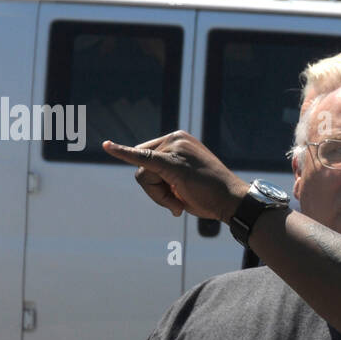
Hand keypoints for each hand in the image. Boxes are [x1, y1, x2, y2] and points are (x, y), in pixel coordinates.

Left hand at [103, 131, 249, 220]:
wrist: (233, 201)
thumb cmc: (212, 195)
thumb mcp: (186, 179)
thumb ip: (166, 175)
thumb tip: (150, 180)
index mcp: (178, 139)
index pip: (147, 158)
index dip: (155, 182)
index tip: (172, 189)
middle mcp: (175, 138)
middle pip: (141, 165)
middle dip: (154, 189)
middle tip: (179, 200)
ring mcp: (174, 148)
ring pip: (143, 175)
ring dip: (159, 196)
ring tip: (182, 201)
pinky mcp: (172, 163)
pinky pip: (142, 160)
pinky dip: (122, 153)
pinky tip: (107, 146)